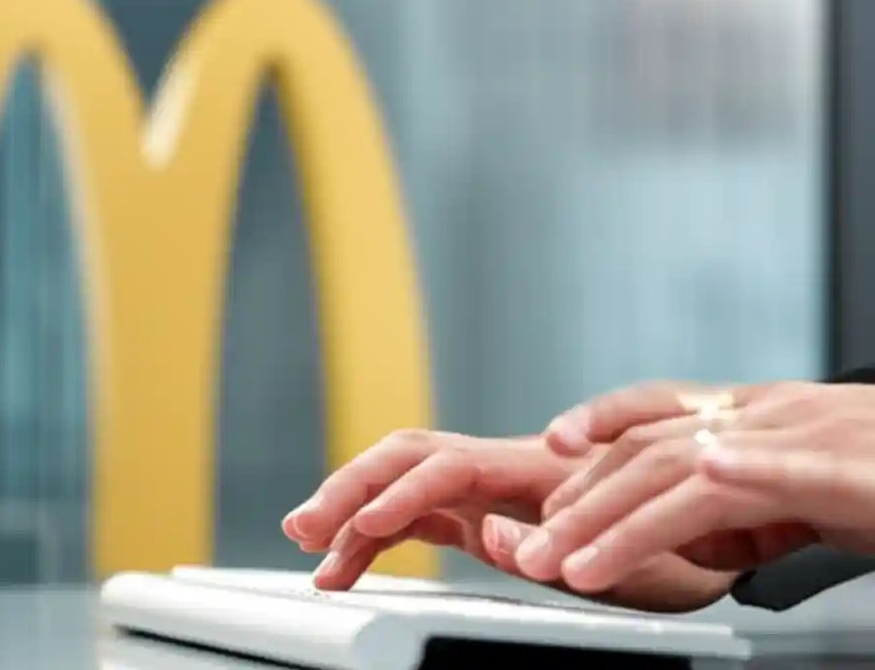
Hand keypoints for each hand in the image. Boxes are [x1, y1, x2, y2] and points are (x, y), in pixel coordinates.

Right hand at [281, 429, 737, 611]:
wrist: (716, 521)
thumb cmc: (686, 538)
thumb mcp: (636, 553)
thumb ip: (556, 539)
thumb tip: (488, 531)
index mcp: (537, 466)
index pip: (446, 466)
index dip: (397, 493)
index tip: (357, 525)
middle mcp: (503, 465)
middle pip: (406, 457)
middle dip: (349, 488)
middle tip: (303, 528)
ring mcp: (490, 485)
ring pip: (402, 482)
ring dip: (352, 509)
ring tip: (309, 548)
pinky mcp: (485, 509)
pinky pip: (418, 514)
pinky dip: (378, 535)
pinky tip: (350, 561)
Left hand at [520, 381, 874, 593]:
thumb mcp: (807, 493)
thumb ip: (745, 506)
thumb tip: (685, 534)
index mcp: (759, 416)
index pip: (656, 414)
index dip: (596, 431)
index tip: (546, 470)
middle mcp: (772, 417)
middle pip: (651, 453)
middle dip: (581, 505)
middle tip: (531, 551)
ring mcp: (810, 438)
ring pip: (689, 471)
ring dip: (620, 520)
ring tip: (570, 563)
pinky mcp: (855, 470)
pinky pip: (782, 473)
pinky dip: (725, 484)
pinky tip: (685, 489)